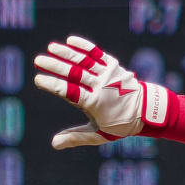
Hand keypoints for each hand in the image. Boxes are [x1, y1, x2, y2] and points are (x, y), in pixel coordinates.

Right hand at [33, 35, 173, 148]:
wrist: (146, 110)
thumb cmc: (120, 124)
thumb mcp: (98, 135)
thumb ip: (76, 137)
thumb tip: (54, 143)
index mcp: (94, 103)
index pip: (70, 92)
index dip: (53, 85)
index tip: (38, 79)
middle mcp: (101, 86)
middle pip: (74, 74)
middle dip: (55, 66)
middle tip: (38, 60)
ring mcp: (108, 74)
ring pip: (84, 61)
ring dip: (66, 53)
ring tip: (50, 47)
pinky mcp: (113, 65)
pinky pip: (97, 54)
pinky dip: (84, 47)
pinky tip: (70, 41)